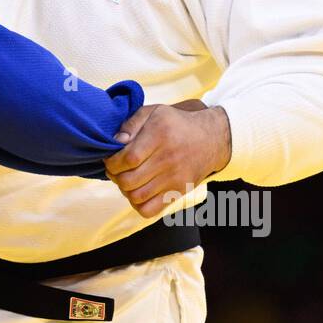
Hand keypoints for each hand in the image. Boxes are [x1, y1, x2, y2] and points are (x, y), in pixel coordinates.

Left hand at [105, 100, 230, 217]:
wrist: (211, 139)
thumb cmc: (176, 124)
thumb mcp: (154, 112)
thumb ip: (131, 123)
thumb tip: (116, 142)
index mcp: (160, 135)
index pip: (128, 159)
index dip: (112, 163)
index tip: (111, 159)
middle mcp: (168, 158)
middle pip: (129, 180)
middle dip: (115, 176)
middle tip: (116, 170)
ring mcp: (175, 178)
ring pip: (136, 197)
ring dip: (125, 190)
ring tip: (127, 179)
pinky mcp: (179, 192)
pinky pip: (150, 210)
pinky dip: (138, 204)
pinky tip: (139, 191)